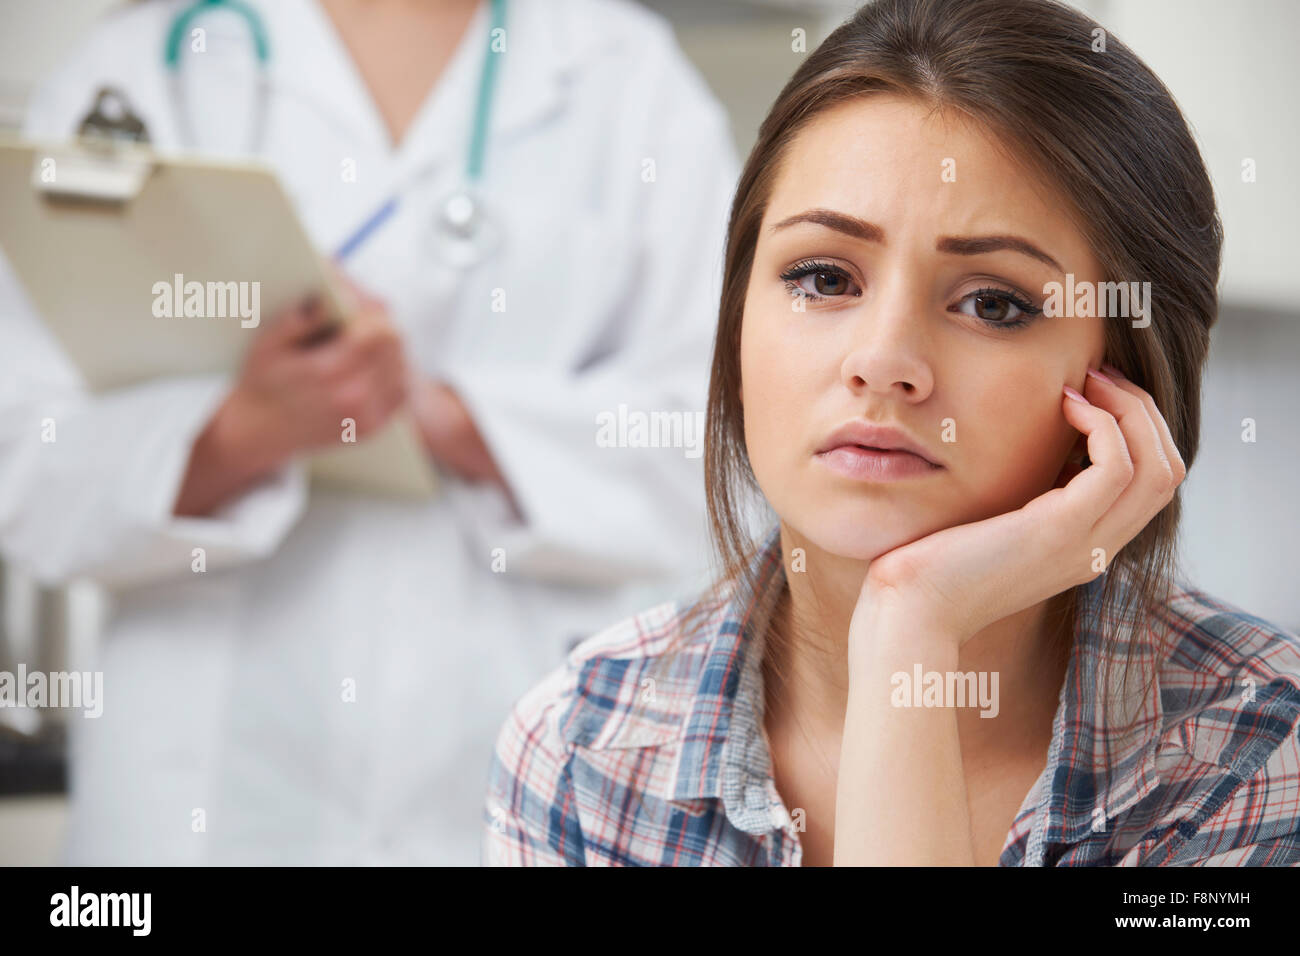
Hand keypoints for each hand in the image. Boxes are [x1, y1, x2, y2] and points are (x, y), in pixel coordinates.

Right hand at [223, 284, 410, 462]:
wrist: (261, 431)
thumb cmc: (262, 382)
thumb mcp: (266, 345)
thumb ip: (295, 320)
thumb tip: (324, 300)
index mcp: (326, 373)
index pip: (375, 332)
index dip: (370, 312)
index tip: (359, 304)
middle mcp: (352, 397)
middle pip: (394, 345)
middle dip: (381, 325)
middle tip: (366, 316)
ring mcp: (365, 416)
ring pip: (401, 367)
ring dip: (390, 348)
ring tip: (371, 336)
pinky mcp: (372, 427)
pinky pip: (399, 391)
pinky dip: (393, 372)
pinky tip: (377, 361)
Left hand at [853, 365, 1185, 650]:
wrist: (913, 608)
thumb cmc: (935, 564)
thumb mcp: (997, 525)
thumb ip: (1028, 497)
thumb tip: (1039, 449)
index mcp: (1086, 546)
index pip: (1153, 484)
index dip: (1138, 430)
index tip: (1095, 394)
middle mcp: (1097, 549)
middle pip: (1169, 470)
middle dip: (1144, 412)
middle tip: (1100, 376)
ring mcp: (1085, 543)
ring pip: (1157, 465)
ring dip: (1130, 410)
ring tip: (1088, 382)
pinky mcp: (1060, 531)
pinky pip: (1116, 466)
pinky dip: (1102, 423)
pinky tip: (1066, 404)